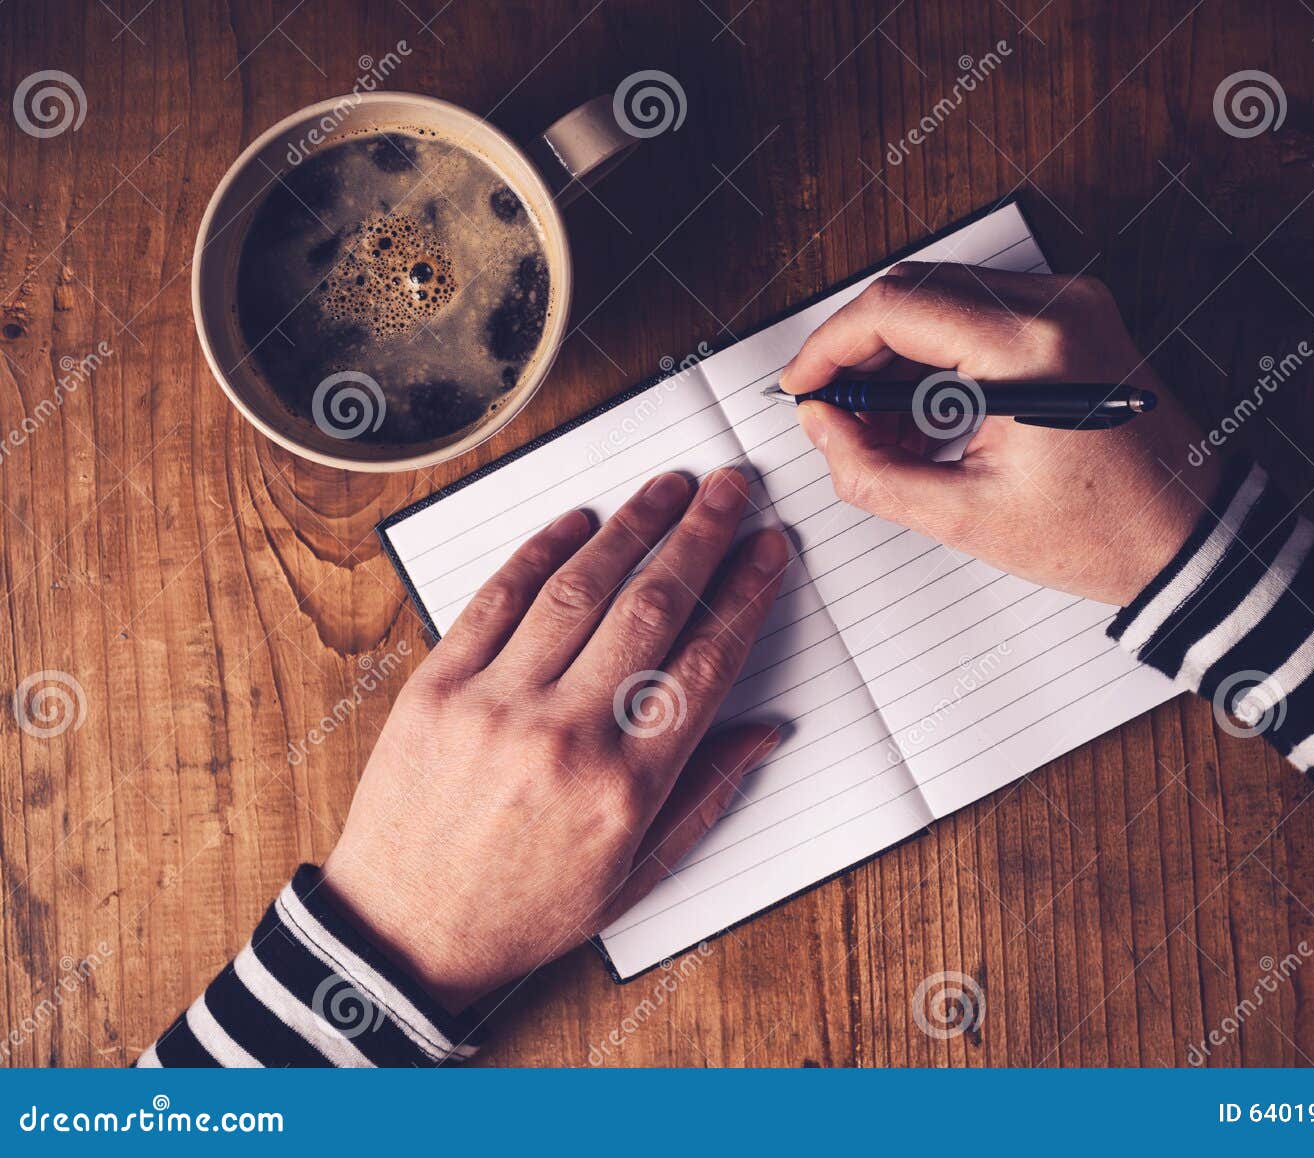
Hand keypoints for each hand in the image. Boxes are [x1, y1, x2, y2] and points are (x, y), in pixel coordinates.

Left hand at [321, 468, 788, 1010]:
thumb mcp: (634, 877)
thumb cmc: (523, 911)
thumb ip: (705, 796)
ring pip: (579, 589)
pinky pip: (497, 599)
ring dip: (633, 528)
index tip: (768, 550)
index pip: (705, 664)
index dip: (745, 594)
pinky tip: (580, 522)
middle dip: (702, 537)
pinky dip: (541, 551)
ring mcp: (496, 704)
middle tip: (731, 491)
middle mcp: (565, 735)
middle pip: (652, 608)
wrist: (401, 933)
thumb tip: (765, 729)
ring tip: (669, 489)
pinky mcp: (438, 687)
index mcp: (625, 788)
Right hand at [780, 264, 1221, 605]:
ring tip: (887, 433)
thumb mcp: (967, 519)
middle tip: (837, 414)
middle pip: (912, 291)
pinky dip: (940, 356)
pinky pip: (981, 312)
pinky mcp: (1077, 316)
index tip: (802, 385)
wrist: (1189, 537)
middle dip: (860, 352)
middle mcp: (1056, 306)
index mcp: (1030, 351)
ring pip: (942, 297)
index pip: (893, 309)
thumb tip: (821, 424)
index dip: (829, 346)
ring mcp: (1072, 303)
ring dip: (897, 355)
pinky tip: (930, 417)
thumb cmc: (1102, 534)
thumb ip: (873, 472)